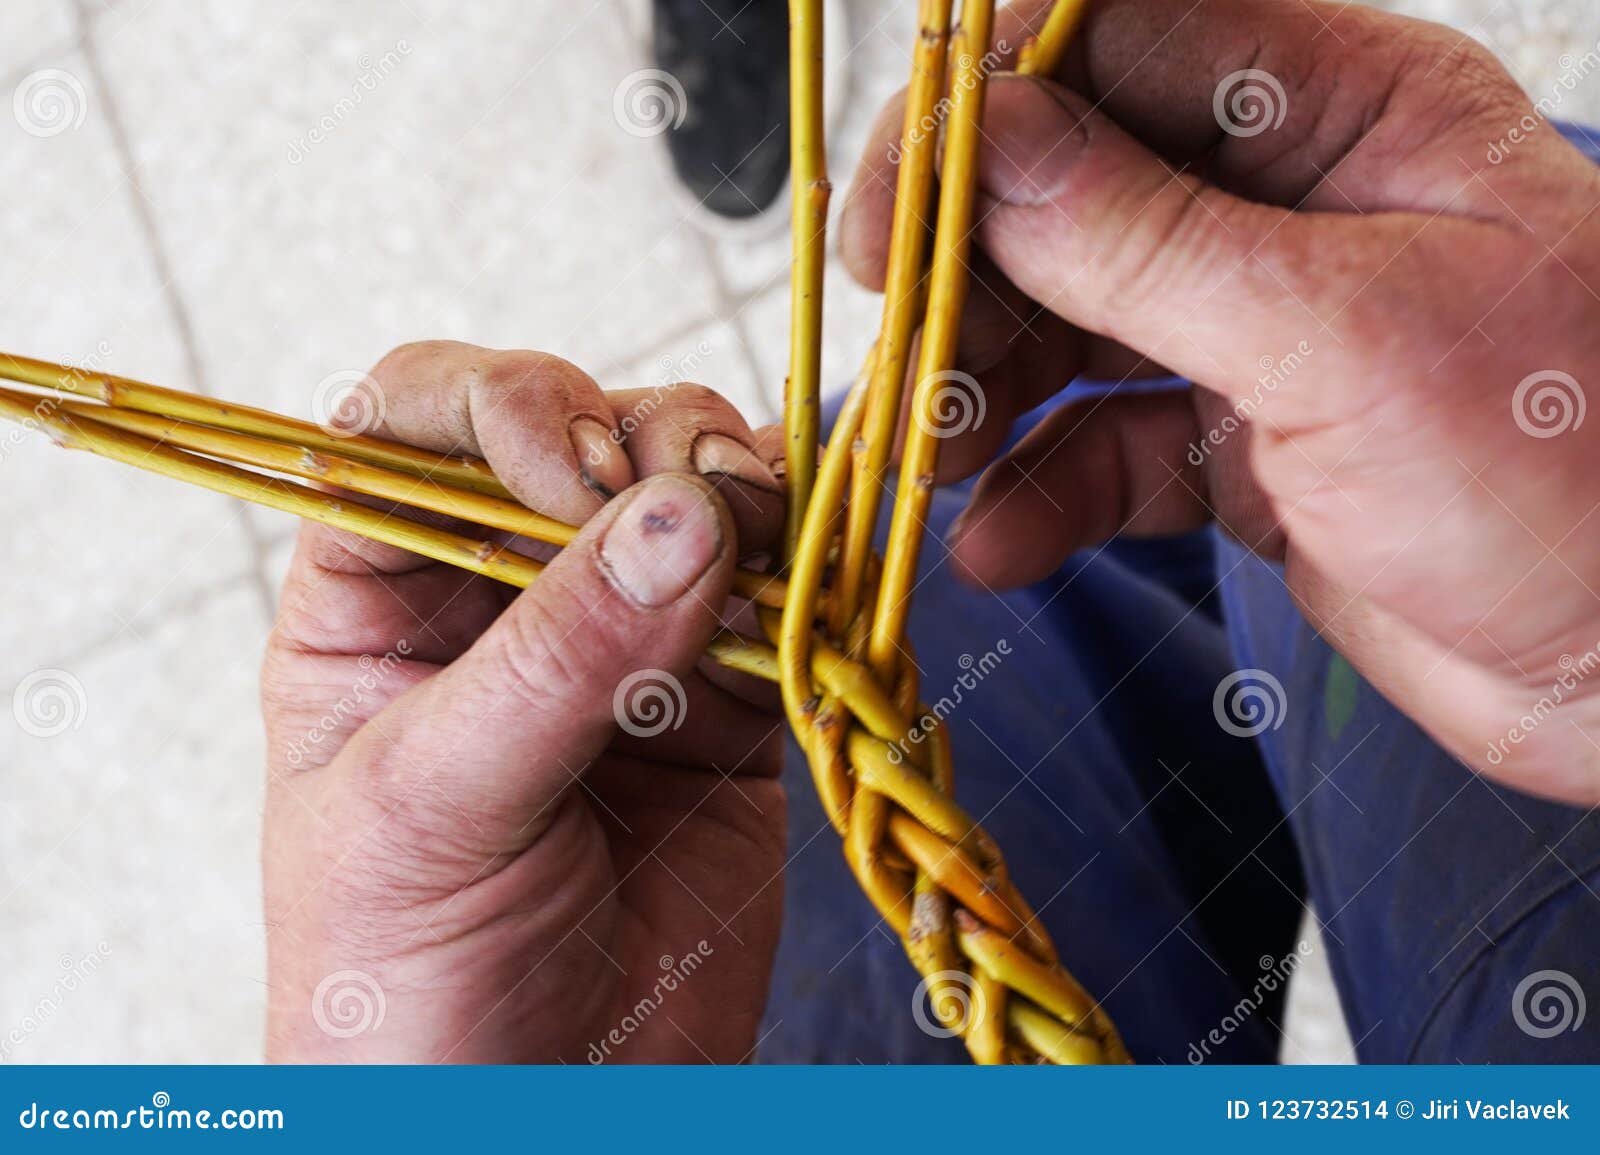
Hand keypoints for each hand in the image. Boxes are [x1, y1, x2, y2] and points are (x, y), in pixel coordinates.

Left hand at [260, 342, 787, 1061]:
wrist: (533, 1125)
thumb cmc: (408, 986)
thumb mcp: (434, 810)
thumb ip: (555, 660)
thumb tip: (680, 514)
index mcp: (377, 603)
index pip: (417, 428)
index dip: (500, 409)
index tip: (576, 473)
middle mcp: (503, 599)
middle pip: (581, 436)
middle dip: (645, 444)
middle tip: (701, 505)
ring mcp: (627, 645)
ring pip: (696, 494)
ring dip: (743, 490)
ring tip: (761, 544)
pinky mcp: (733, 707)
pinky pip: (788, 598)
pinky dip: (817, 575)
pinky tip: (818, 593)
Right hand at [842, 0, 1599, 804]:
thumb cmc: (1574, 475)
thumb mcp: (1342, 338)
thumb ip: (1146, 242)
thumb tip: (985, 143)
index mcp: (1338, 110)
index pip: (1112, 46)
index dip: (983, 116)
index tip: (903, 226)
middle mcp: (1285, 204)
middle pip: (1064, 195)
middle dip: (972, 286)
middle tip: (910, 379)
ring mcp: (1256, 329)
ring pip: (1067, 325)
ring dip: (984, 396)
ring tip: (934, 474)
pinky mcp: (1242, 444)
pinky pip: (1106, 445)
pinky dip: (1041, 491)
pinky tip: (1000, 542)